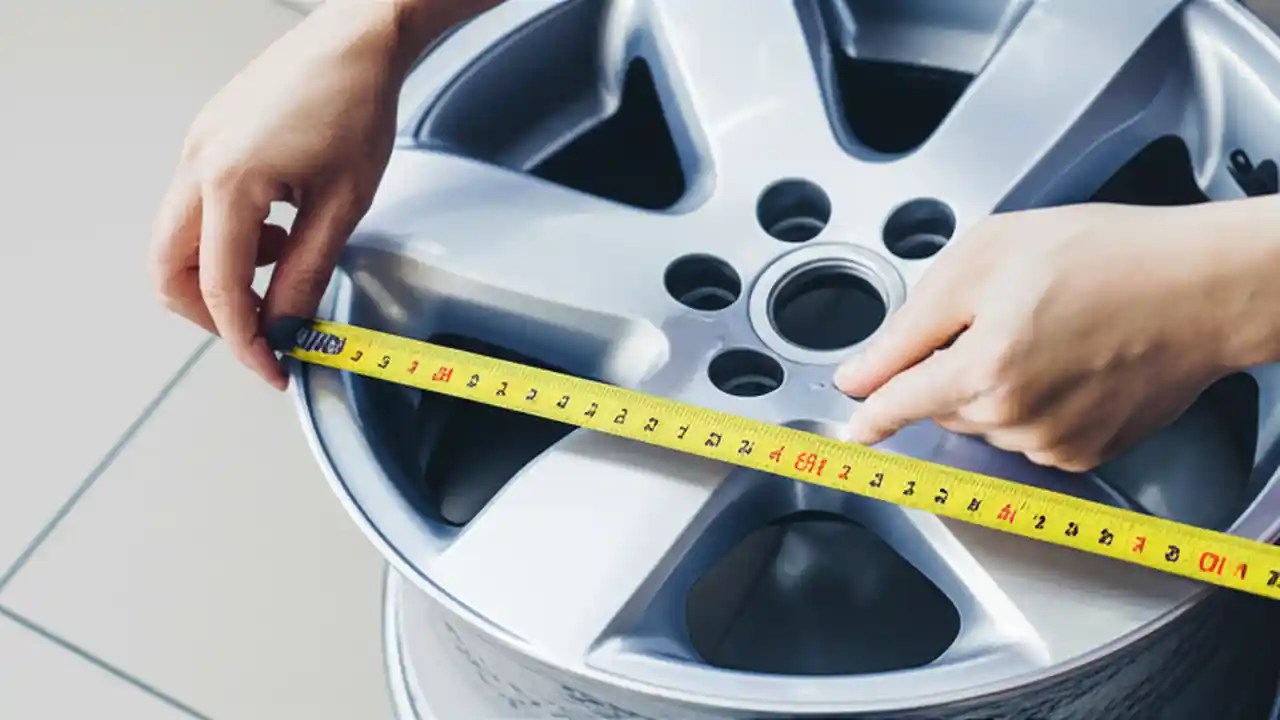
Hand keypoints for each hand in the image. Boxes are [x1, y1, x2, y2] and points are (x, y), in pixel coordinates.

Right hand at [150, 0, 496, 387]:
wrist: (356, 40)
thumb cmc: (356, 104)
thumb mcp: (344, 202)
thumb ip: (308, 270)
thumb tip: (285, 324)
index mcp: (230, 181)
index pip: (218, 289)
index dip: (244, 341)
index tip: (272, 368)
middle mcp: (197, 164)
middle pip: (168, 270)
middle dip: (211, 312)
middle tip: (263, 328)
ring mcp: (195, 149)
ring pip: (175, 241)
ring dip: (220, 272)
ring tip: (282, 263)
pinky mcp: (207, 141)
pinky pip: (195, 208)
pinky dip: (227, 237)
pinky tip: (276, 228)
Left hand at [834, 200, 1279, 470]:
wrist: (1204, 287)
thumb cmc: (1106, 257)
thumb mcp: (985, 258)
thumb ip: (909, 326)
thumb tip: (859, 375)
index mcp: (983, 369)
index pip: (897, 405)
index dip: (868, 413)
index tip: (851, 425)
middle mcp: (1015, 419)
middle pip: (940, 407)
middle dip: (948, 368)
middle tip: (1000, 315)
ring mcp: (1053, 444)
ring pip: (984, 421)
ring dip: (991, 385)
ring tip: (1047, 332)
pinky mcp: (1085, 453)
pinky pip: (1028, 435)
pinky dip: (1032, 404)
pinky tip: (1069, 362)